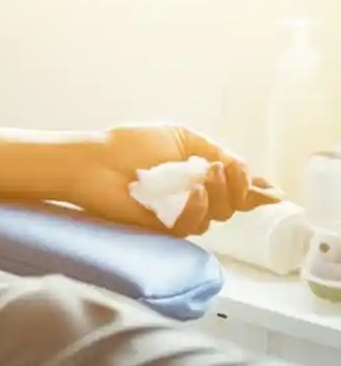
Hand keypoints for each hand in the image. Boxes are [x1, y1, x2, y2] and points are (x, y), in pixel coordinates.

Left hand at [70, 124, 282, 236]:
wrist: (96, 162)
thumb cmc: (131, 145)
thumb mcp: (183, 138)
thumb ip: (217, 153)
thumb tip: (249, 169)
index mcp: (199, 169)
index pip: (236, 183)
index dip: (255, 187)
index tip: (271, 189)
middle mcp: (193, 192)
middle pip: (235, 201)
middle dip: (237, 185)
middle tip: (220, 170)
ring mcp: (180, 211)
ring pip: (219, 214)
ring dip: (217, 194)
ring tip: (201, 176)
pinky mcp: (166, 227)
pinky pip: (195, 225)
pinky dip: (197, 208)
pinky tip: (190, 194)